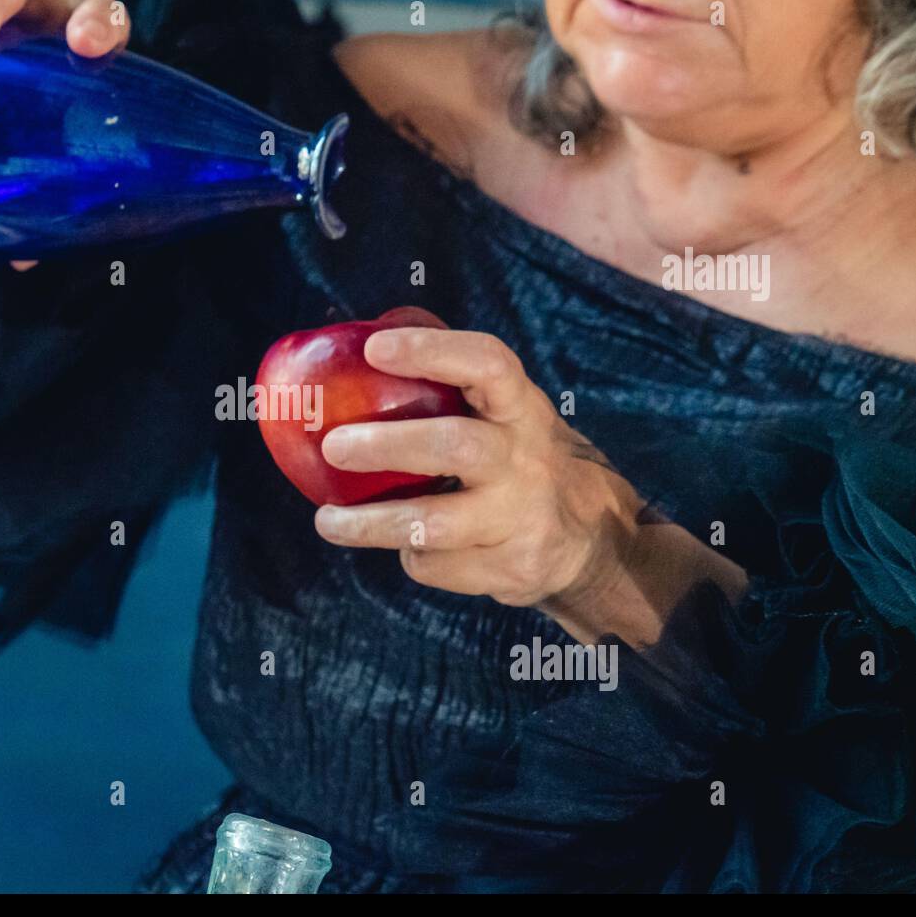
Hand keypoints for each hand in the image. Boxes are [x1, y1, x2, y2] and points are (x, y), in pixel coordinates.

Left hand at [311, 327, 744, 647]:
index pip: (487, 365)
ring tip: (327, 521)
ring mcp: (520, 517)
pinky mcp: (510, 568)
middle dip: (389, 445)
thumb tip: (355, 354)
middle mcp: (525, 459)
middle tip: (334, 445)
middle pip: (456, 446)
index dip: (432, 351)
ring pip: (435, 523)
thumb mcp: (505, 417)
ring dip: (373, 523)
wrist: (588, 537)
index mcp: (520, 408)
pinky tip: (401, 546)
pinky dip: (411, 557)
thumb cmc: (517, 460)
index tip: (376, 348)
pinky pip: (438, 564)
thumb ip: (451, 392)